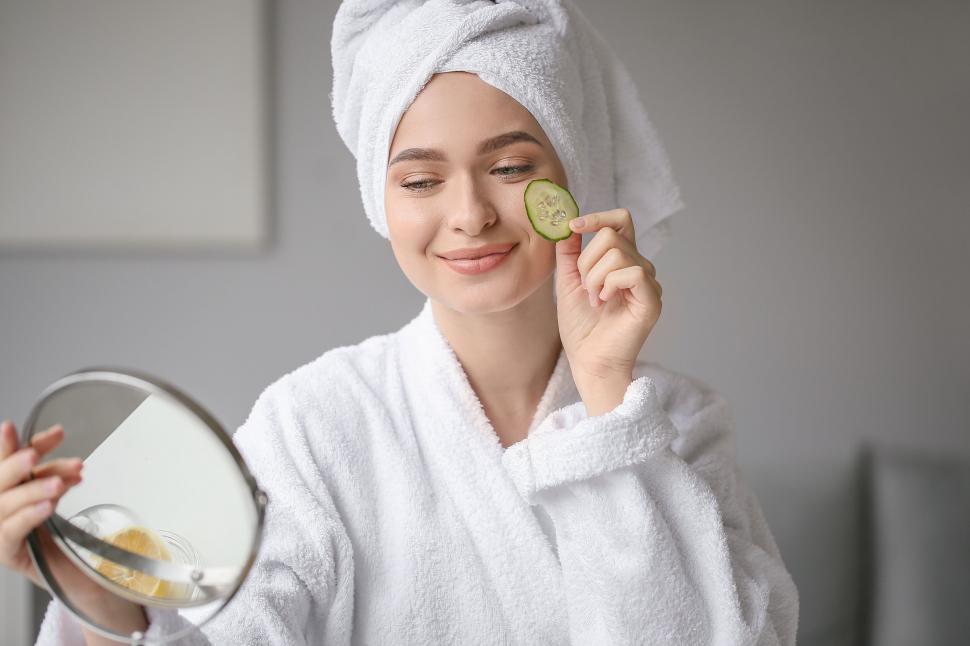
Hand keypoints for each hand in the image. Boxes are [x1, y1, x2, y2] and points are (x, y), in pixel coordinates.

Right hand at [0, 420, 147, 637]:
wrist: (67, 572)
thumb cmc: (56, 532)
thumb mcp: (54, 495)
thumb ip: (54, 474)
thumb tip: (67, 453)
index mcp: (7, 489)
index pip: (12, 462)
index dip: (30, 444)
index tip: (57, 432)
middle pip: (0, 480)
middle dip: (17, 463)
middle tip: (35, 454)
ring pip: (5, 504)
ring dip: (33, 489)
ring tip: (61, 482)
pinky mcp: (6, 553)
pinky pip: (10, 533)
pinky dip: (29, 516)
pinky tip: (48, 506)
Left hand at [555, 208, 662, 412]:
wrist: (587, 361)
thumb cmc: (581, 327)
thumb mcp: (568, 281)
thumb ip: (569, 252)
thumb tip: (568, 223)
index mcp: (622, 261)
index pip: (620, 220)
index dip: (597, 217)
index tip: (573, 226)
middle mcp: (639, 267)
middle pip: (612, 234)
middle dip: (587, 260)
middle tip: (586, 289)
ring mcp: (649, 283)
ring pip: (617, 253)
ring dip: (594, 277)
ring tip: (594, 300)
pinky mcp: (652, 299)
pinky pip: (632, 272)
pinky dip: (609, 285)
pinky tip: (604, 302)